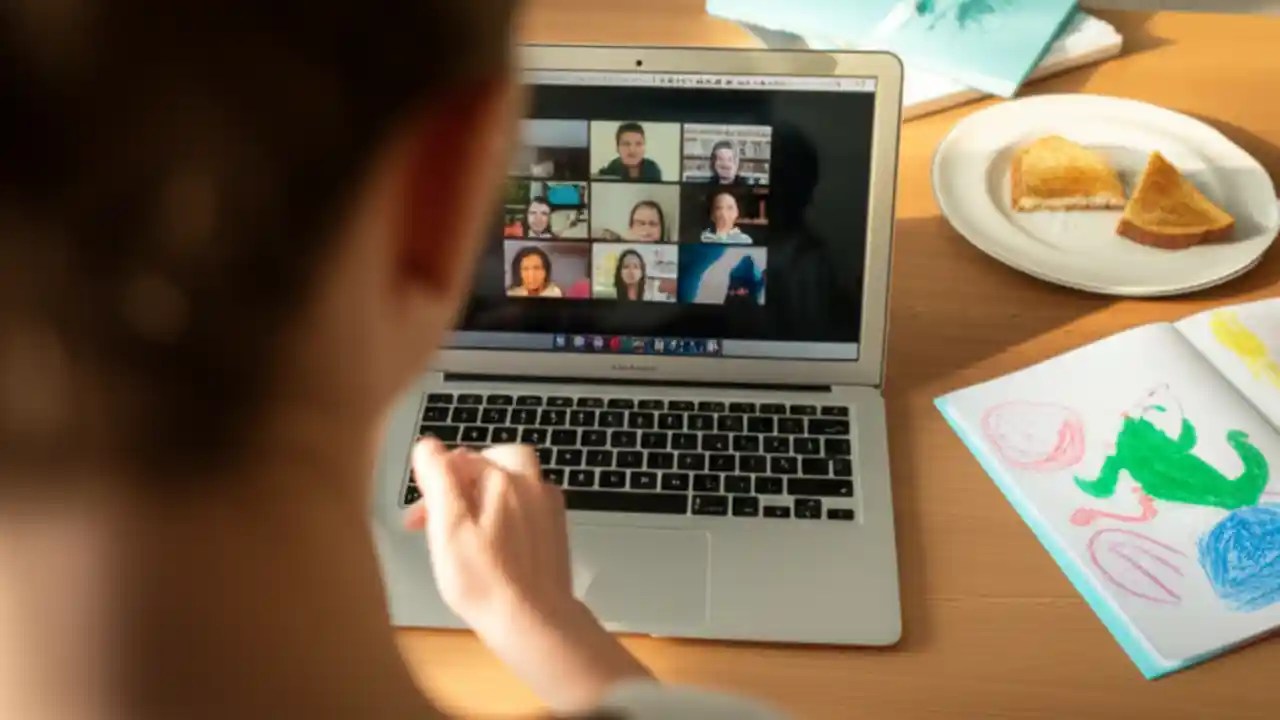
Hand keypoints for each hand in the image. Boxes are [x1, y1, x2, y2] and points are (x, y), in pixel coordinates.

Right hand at [404, 439, 650, 711]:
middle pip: (492, 463)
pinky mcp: (554, 531)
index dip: (433, 481)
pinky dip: (504, 516)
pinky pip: (525, 507)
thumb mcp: (448, 527)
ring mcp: (548, 508)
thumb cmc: (486, 581)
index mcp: (504, 478)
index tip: (420, 513)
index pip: (459, 458)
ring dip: (483, 498)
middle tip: (442, 514)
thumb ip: (438, 479)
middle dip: (462, 482)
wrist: (534, 622)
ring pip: (510, 485)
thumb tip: (428, 445)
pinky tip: (491, 544)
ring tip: (462, 533)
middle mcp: (532, 485)